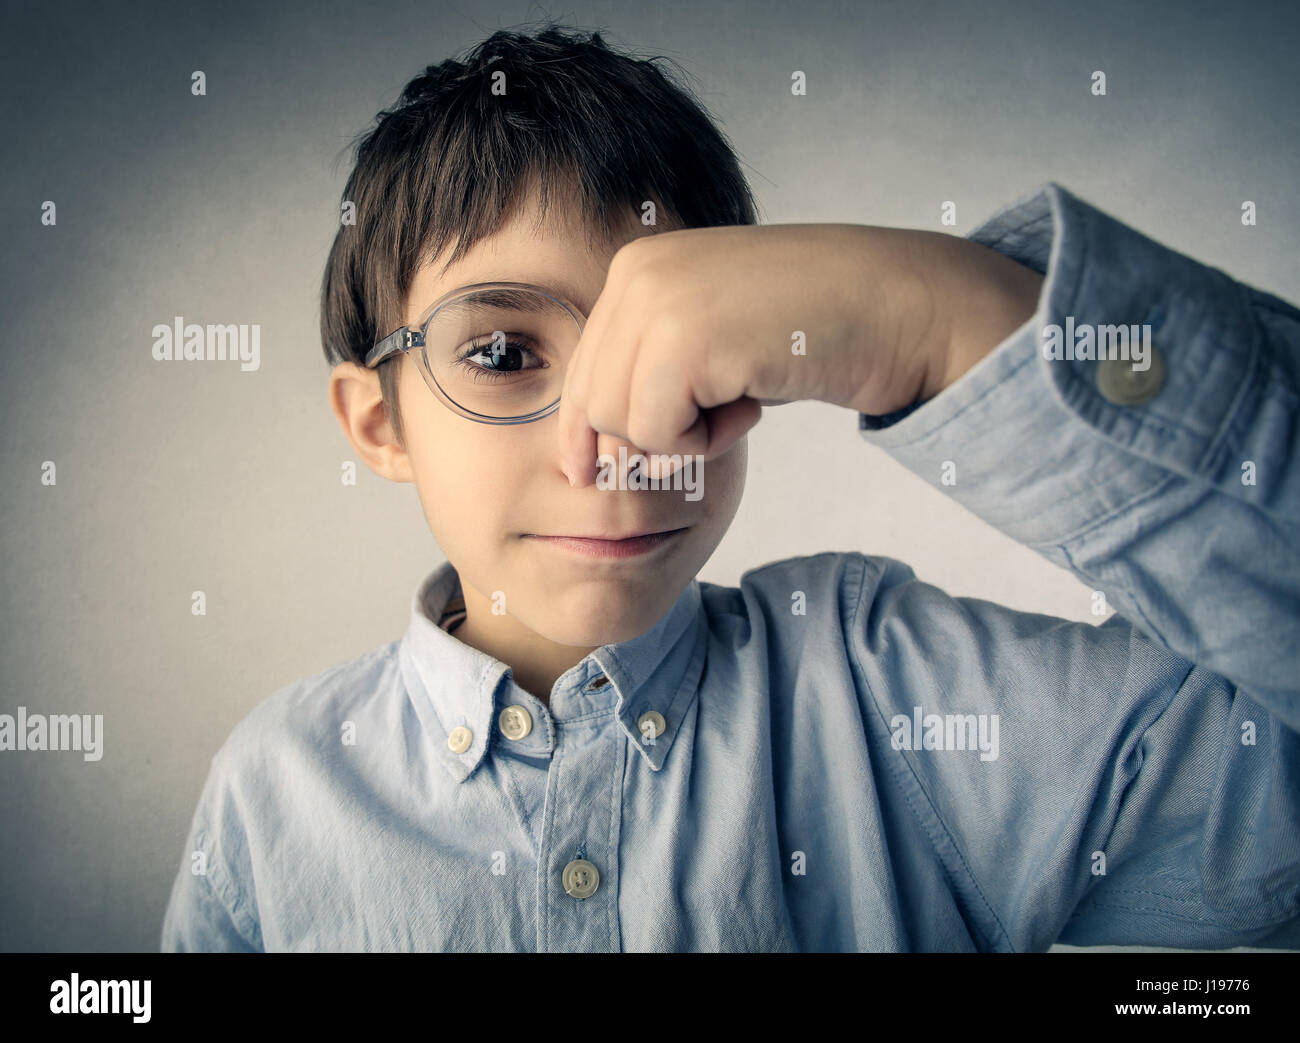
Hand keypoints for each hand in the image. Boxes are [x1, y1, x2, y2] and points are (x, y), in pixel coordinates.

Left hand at [556, 222, 1042, 484]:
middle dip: (648, 436)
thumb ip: (654, 372)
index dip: (583, 431)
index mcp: (637, 266)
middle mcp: (636, 274)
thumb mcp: (713, 339)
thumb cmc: (809, 330)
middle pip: (593, 402)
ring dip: (683, 439)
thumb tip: (596, 454)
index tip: (590, 473)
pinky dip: (706, 442)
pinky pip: (659, 435)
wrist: (893, 306)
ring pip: (621, 424)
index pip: (581, 368)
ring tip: (741, 404)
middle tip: (719, 419)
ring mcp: (658, 302)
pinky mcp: (684, 341)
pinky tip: (751, 406)